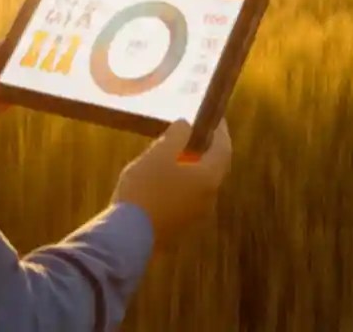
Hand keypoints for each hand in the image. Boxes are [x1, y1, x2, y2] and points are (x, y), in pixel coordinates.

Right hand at [112, 120, 231, 250]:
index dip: (221, 131)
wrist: (128, 234)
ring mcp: (197, 214)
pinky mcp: (182, 226)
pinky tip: (163, 180)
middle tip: (193, 135)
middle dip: (206, 150)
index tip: (215, 119)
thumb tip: (186, 126)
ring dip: (192, 168)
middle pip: (214, 167)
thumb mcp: (158, 153)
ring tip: (173, 156)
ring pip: (200, 184)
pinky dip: (182, 184)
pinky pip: (188, 198)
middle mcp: (209, 197)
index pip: (224, 149)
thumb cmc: (145, 188)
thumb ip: (176, 135)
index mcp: (209, 178)